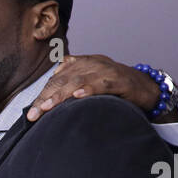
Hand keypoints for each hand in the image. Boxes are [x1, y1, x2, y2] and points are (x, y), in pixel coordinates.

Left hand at [26, 54, 161, 120]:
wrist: (146, 87)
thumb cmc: (113, 89)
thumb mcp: (88, 85)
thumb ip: (69, 87)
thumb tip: (46, 101)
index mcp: (81, 64)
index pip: (56, 79)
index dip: (43, 95)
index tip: (31, 113)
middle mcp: (91, 64)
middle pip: (63, 80)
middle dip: (47, 97)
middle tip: (34, 114)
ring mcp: (106, 70)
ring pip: (79, 81)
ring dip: (61, 94)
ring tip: (48, 107)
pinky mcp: (120, 80)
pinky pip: (102, 83)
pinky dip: (89, 89)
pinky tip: (78, 95)